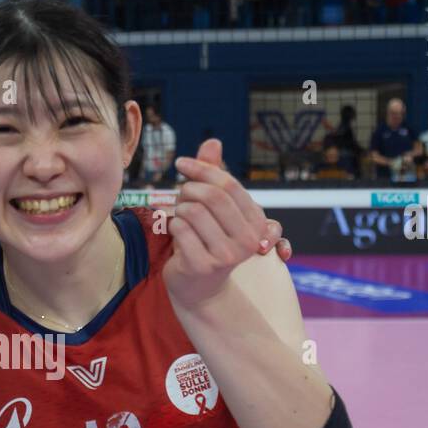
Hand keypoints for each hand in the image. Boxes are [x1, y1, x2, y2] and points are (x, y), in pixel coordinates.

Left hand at [163, 139, 285, 306]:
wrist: (199, 286)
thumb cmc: (206, 239)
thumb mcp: (213, 207)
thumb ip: (213, 174)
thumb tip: (212, 141)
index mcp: (257, 222)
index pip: (228, 184)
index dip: (202, 168)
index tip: (180, 163)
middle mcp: (247, 239)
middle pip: (211, 196)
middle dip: (188, 189)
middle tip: (179, 197)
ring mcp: (226, 255)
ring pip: (192, 211)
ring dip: (178, 209)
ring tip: (179, 218)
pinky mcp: (203, 265)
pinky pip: (179, 228)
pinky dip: (170, 225)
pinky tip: (173, 234)